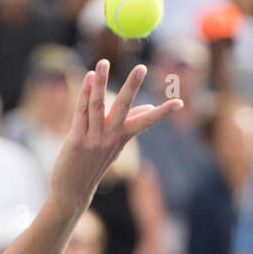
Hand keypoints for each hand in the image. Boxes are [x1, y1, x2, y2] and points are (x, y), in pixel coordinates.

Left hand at [49, 60, 182, 211]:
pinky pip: (80, 112)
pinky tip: (87, 78)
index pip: (146, 122)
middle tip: (141, 67)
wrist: (72, 192)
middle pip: (123, 107)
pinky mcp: (76, 140)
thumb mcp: (115, 145)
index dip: (162, 112)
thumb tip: (148, 107)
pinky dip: (83, 93)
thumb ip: (130, 124)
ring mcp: (93, 139)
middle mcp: (110, 137)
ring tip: (103, 62)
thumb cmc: (94, 164)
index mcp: (123, 138)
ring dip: (100, 81)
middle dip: (132, 87)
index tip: (180, 103)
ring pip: (97, 105)